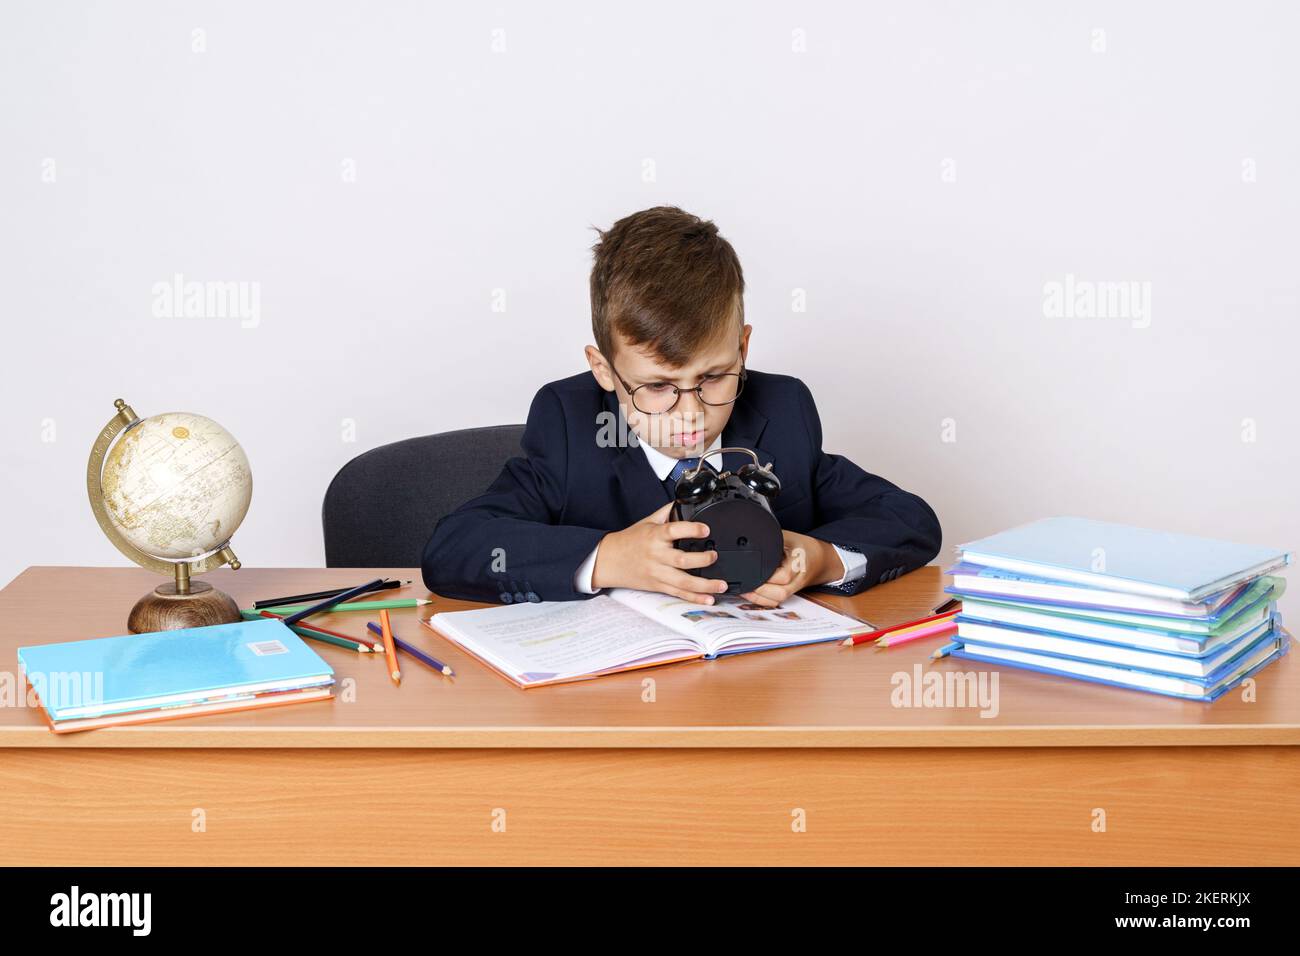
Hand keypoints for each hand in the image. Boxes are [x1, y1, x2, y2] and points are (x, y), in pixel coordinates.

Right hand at [591, 502, 729, 604]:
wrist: (608, 560)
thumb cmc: (629, 541)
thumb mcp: (647, 522)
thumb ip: (667, 512)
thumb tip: (685, 501)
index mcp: (654, 536)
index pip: (674, 531)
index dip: (691, 529)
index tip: (706, 529)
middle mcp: (657, 556)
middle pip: (681, 561)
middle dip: (702, 560)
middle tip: (714, 556)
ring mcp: (658, 573)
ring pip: (683, 582)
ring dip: (704, 585)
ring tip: (721, 585)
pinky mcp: (658, 586)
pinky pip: (679, 593)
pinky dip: (694, 598)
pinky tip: (708, 599)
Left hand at [739, 531, 839, 607]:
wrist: (818, 558)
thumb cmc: (800, 546)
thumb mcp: (786, 537)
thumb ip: (770, 541)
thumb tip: (749, 541)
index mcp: (798, 562)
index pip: (784, 575)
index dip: (767, 577)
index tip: (752, 571)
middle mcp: (798, 578)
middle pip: (781, 593)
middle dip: (761, 591)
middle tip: (747, 582)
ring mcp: (794, 588)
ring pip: (778, 600)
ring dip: (760, 598)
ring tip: (746, 589)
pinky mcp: (789, 593)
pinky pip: (776, 602)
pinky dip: (763, 601)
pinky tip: (752, 594)